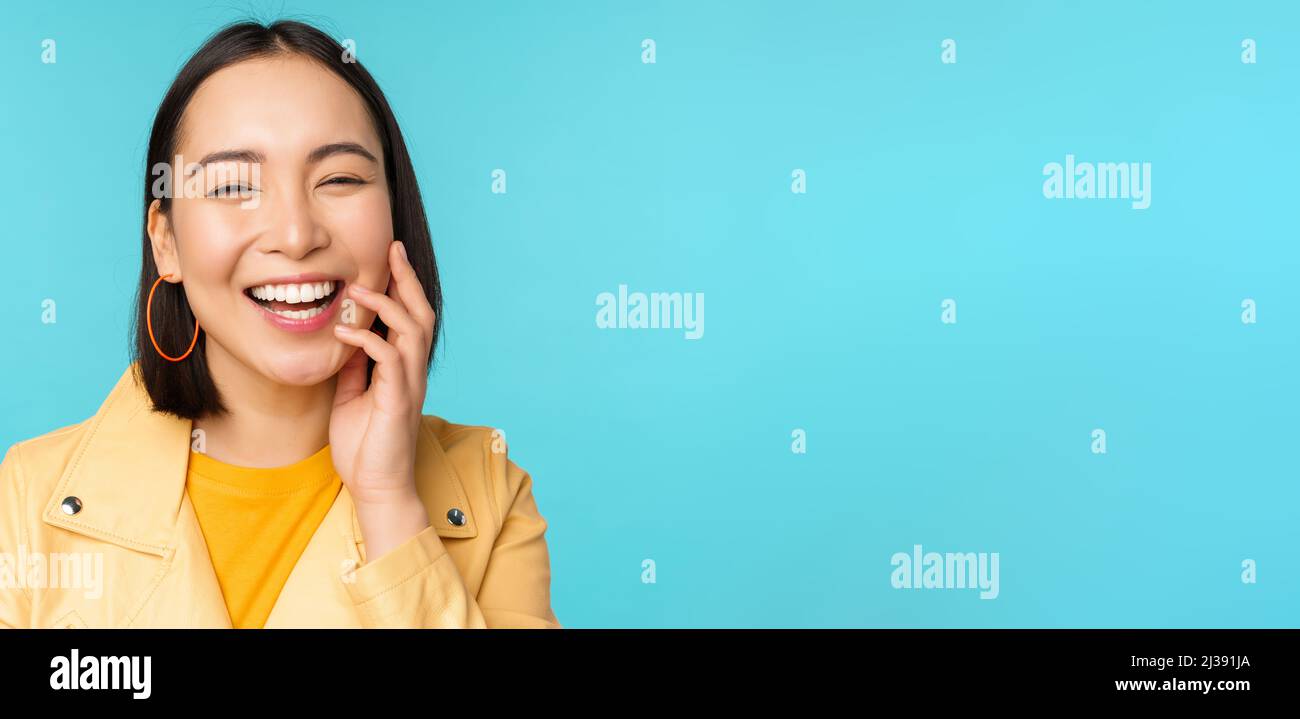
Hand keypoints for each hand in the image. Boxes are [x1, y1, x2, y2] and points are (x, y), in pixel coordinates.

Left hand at [329, 240, 436, 558]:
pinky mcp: (398, 401)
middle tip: (392, 250)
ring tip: (360, 289)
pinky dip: (367, 340)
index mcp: (404, 369)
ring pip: (412, 330)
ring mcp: (409, 385)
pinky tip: (344, 332)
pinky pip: (389, 359)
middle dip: (407, 280)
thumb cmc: (365, 447)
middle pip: (421, 314)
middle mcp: (413, 372)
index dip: (402, 287)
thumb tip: (345, 338)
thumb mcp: (352, 396)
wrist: (377, 488)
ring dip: (386, 305)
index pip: (410, 318)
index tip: (389, 257)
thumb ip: (355, 367)